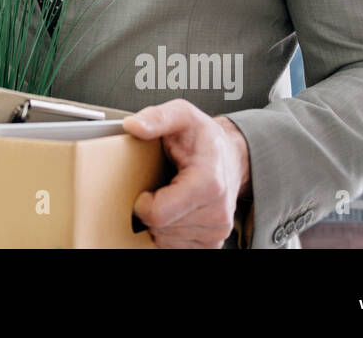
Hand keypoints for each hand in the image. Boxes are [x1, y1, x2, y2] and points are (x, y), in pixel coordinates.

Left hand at [122, 99, 250, 247]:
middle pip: (160, 228)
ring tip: (170, 195)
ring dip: (160, 221)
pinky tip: (176, 210)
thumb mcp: (181, 115)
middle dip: (151, 209)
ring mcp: (217, 230)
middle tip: (161, 186)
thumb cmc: (203, 139)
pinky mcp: (213, 243)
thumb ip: (157, 117)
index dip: (142, 204)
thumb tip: (133, 125)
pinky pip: (175, 247)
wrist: (229, 157)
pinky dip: (169, 231)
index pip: (159, 214)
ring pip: (165, 239)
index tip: (144, 191)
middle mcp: (218, 210)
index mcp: (209, 181)